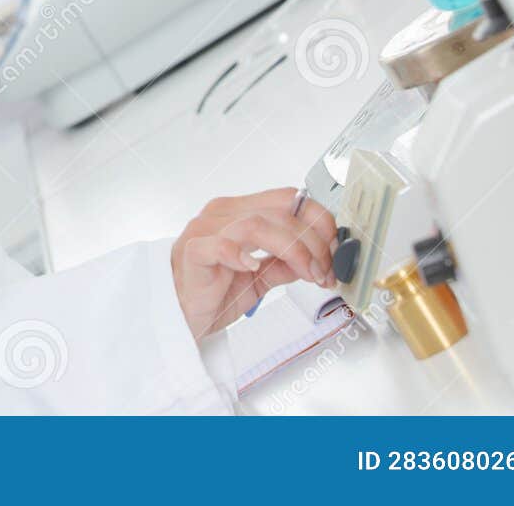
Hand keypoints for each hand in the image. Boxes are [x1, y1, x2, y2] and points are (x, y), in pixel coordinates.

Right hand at [169, 188, 337, 339]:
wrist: (177, 315)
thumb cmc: (212, 291)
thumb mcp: (260, 278)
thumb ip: (285, 264)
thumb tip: (320, 260)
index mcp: (241, 212)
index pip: (289, 198)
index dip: (319, 220)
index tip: (336, 250)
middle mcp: (224, 214)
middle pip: (281, 210)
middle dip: (314, 241)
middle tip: (326, 270)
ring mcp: (207, 230)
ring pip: (258, 224)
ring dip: (294, 250)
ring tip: (307, 275)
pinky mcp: (194, 252)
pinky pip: (220, 244)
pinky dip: (241, 254)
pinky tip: (253, 268)